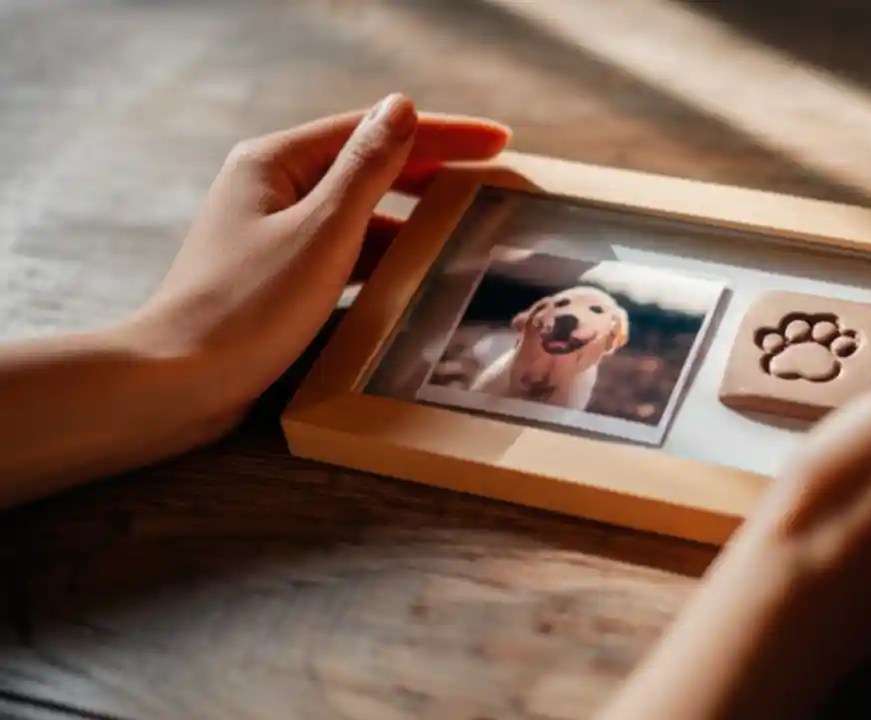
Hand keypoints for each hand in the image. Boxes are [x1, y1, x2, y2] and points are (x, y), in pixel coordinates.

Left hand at [0, 95, 507, 500]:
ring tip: (465, 226)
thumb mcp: (321, 232)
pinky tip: (416, 273)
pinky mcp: (275, 276)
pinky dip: (382, 257)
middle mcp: (270, 188)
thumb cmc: (246, 307)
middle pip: (366, 167)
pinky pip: (343, 252)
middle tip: (493, 177)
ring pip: (357, 213)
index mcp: (274, 162)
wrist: (179, 382)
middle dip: (431, 171)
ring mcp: (271, 233)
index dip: (441, 133)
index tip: (498, 141)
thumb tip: (402, 108)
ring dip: (410, 218)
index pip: (372, 130)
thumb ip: (367, 169)